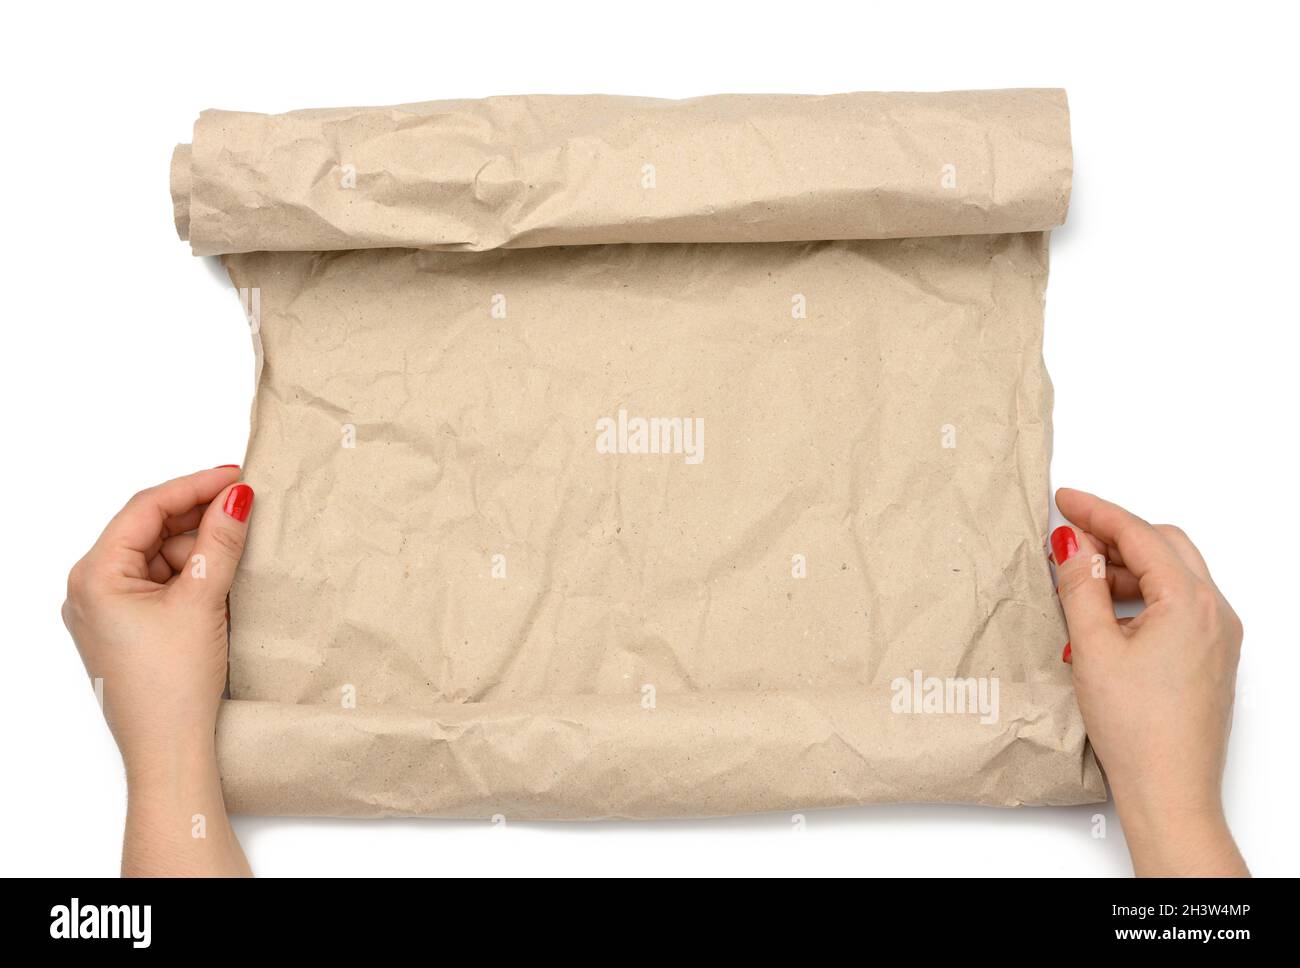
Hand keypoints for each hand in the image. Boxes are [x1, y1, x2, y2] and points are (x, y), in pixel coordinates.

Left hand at [62, 466, 253, 875]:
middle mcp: (92, 588)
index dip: (195, 485)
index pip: (146, 508)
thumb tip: (236, 497)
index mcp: (95, 575)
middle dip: (199, 517)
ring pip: (160, 555)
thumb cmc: (172, 685)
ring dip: (199, 547)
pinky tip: (223, 575)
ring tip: (241, 546)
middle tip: (247, 506)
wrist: (170, 749)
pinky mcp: (129, 628)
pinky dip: (192, 573)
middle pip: (150, 529)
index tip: (237, 475)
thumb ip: (219, 542)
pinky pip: (161, 583)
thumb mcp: (201, 600)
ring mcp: (108, 610)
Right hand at [1052, 487, 1246, 876]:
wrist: (1170, 792)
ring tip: (1078, 584)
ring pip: (1173, 576)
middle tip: (1068, 539)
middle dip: (1115, 536)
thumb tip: (1071, 543)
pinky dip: (1142, 597)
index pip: (1140, 535)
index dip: (1096, 512)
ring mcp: (1219, 637)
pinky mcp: (1211, 658)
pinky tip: (1106, 616)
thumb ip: (1079, 586)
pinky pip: (1179, 606)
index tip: (1064, 500)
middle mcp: (1216, 613)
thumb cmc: (1137, 729)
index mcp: (1191, 603)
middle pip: (1164, 547)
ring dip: (1126, 569)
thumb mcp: (1092, 648)